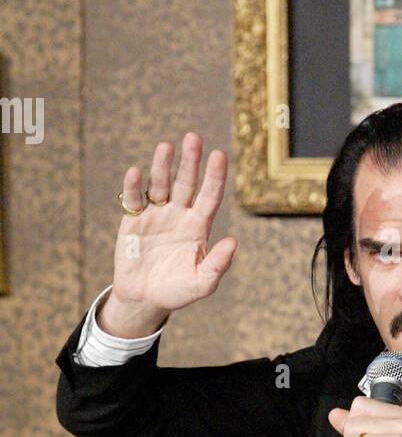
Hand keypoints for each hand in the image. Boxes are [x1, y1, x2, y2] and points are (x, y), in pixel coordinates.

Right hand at [99, 132, 236, 336]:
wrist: (145, 299)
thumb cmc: (178, 291)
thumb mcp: (202, 283)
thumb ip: (218, 264)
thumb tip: (234, 241)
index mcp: (199, 225)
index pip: (210, 196)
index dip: (215, 176)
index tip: (220, 155)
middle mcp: (179, 213)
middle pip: (186, 182)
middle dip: (190, 161)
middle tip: (194, 138)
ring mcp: (156, 214)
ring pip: (160, 184)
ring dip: (163, 166)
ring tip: (166, 147)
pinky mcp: (133, 220)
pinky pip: (133, 199)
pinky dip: (133, 186)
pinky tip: (135, 173)